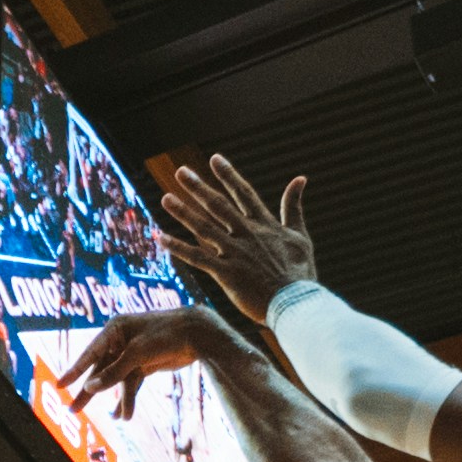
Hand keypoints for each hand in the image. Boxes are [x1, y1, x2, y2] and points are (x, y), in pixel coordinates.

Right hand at [58, 303, 254, 416]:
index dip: (74, 371)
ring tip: (120, 418)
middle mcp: (120, 341)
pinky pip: (130, 384)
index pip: (89, 354)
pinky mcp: (144, 364)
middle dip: (90, 391)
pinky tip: (126, 414)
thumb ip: (113, 372)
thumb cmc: (166, 334)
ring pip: (117, 381)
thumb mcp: (137, 354)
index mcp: (114, 330)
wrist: (198, 333)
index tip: (59, 385)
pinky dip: (129, 398)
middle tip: (73, 410)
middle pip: (100, 370)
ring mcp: (132, 353)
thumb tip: (91, 387)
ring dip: (119, 399)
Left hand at [146, 152, 319, 316]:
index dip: (229, 175)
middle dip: (198, 187)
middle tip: (181, 171)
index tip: (214, 159)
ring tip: (165, 198)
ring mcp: (235, 253)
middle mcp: (247, 234)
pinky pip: (197, 257)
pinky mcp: (226, 273)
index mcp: (264, 225)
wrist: (295, 303)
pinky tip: (160, 237)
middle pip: (218, 205)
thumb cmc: (300, 273)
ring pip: (204, 227)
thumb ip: (294, 207)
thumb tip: (300, 178)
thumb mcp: (300, 236)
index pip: (243, 193)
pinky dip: (178, 247)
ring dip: (183, 212)